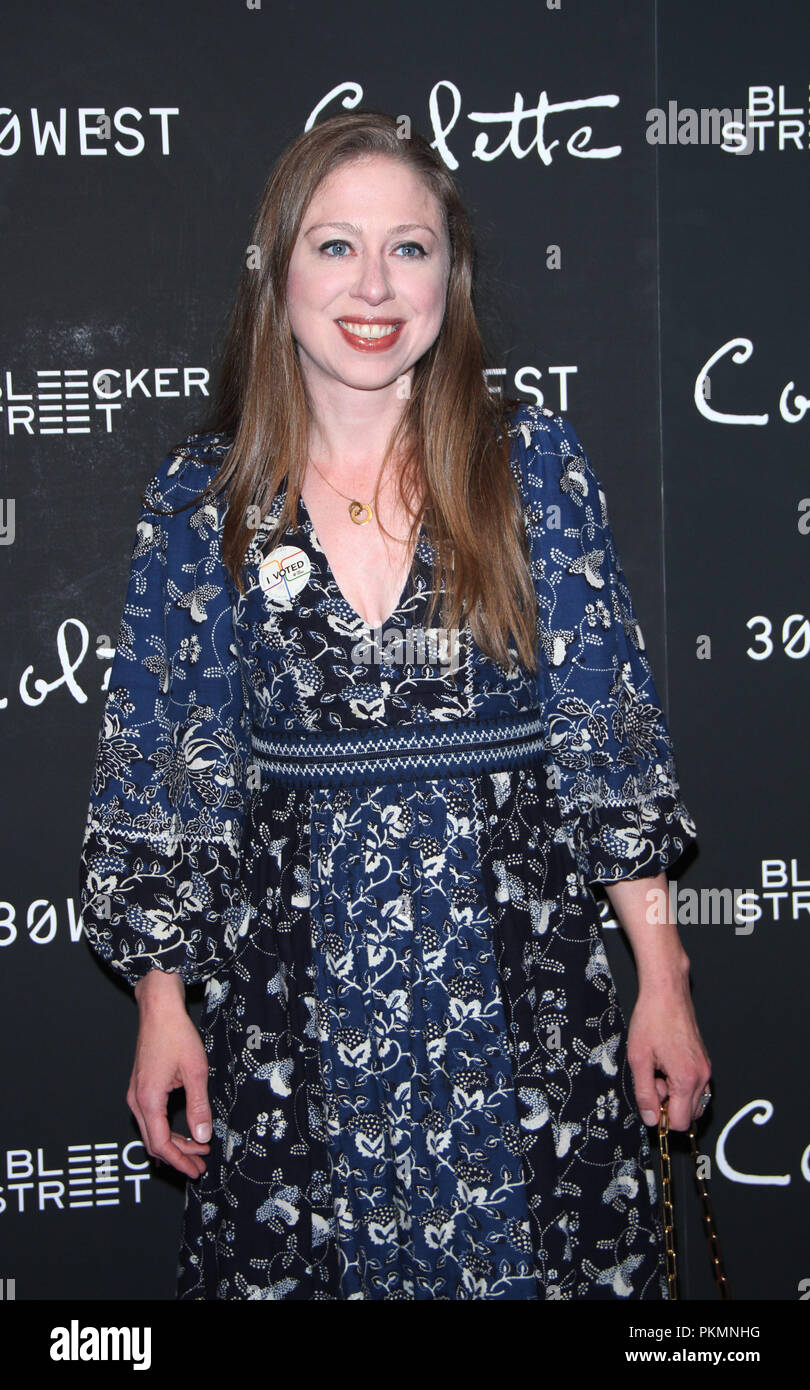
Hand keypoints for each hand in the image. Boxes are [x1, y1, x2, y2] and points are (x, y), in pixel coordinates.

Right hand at [128, 970, 211, 1179]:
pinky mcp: (141, 1087)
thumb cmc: (176, 1035)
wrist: (158, 1009)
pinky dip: (167, 1129)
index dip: (179, 1161)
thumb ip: (198, 1106)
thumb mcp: (195, 1072)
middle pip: (154, 1142)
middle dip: (178, 1156)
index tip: (196, 1169)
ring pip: (152, 1131)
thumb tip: (203, 1136)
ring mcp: (136, 1094)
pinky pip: (151, 1118)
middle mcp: (137, 1100)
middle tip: (201, 1165)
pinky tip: (183, 1131)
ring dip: (174, 1143)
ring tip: (198, 1148)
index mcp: (148, 1100)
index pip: (161, 1144)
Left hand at [626, 971, 711, 1132]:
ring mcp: (705, 1069)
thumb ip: (644, 1093)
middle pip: (688, 1115)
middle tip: (652, 1081)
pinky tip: (666, 1066)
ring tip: (658, 1072)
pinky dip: (681, 1084)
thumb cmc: (652, 1020)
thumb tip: (650, 1119)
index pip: (679, 1122)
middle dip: (668, 1106)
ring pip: (693, 1101)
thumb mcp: (638, 1060)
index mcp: (686, 1079)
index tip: (649, 1102)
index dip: (661, 1118)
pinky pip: (696, 1086)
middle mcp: (702, 1077)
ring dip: (675, 1095)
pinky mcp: (704, 1062)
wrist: (667, 993)